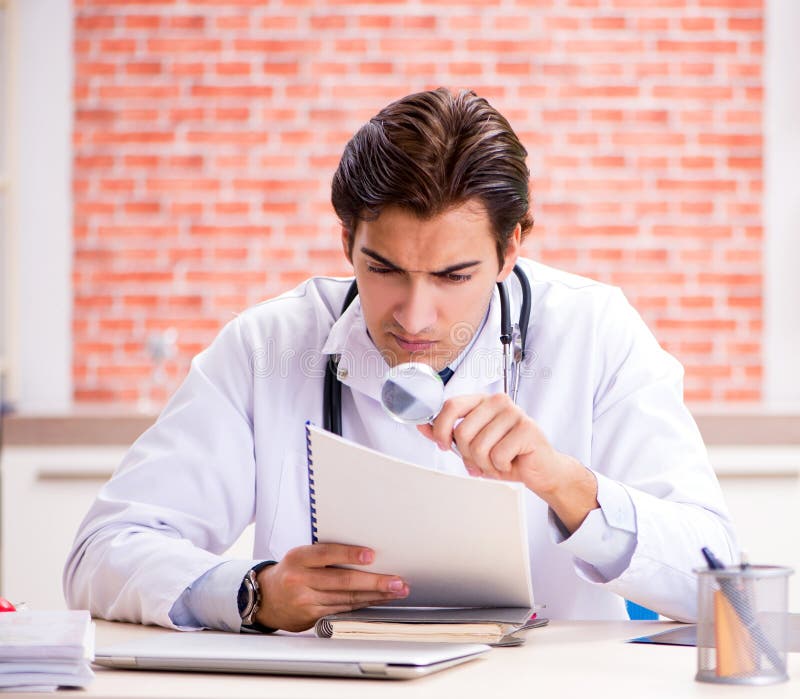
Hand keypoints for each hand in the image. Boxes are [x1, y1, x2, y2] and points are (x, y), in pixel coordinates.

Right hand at [255, 543, 408, 631]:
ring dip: (375, 595)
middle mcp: (300, 580)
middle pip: (343, 581)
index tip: (371, 555)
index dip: (350, 555)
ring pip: (347, 599)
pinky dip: (363, 605)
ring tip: (396, 591)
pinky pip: (342, 610)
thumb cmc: (291, 571)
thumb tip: (363, 554)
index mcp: (298, 558)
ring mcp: (306, 601)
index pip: (327, 554)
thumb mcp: (300, 556)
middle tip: (397, 581)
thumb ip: (324, 554)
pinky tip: (378, 600)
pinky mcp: (312, 617)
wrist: (266, 598)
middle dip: (374, 582)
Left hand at [418, 393, 597, 532]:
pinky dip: (501, 467)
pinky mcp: (526, 429)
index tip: (443, 445)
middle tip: (482, 461)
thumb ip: (447, 434)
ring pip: (479, 446)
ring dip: (485, 464)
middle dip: (468, 455)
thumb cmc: (507, 456)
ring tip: (498, 462)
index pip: (451, 405)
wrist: (540, 470)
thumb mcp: (471, 446)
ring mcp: (514, 413)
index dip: (441, 428)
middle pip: (462, 432)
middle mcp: (498, 402)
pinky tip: (511, 462)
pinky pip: (497, 455)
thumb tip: (422, 425)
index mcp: (482, 401)